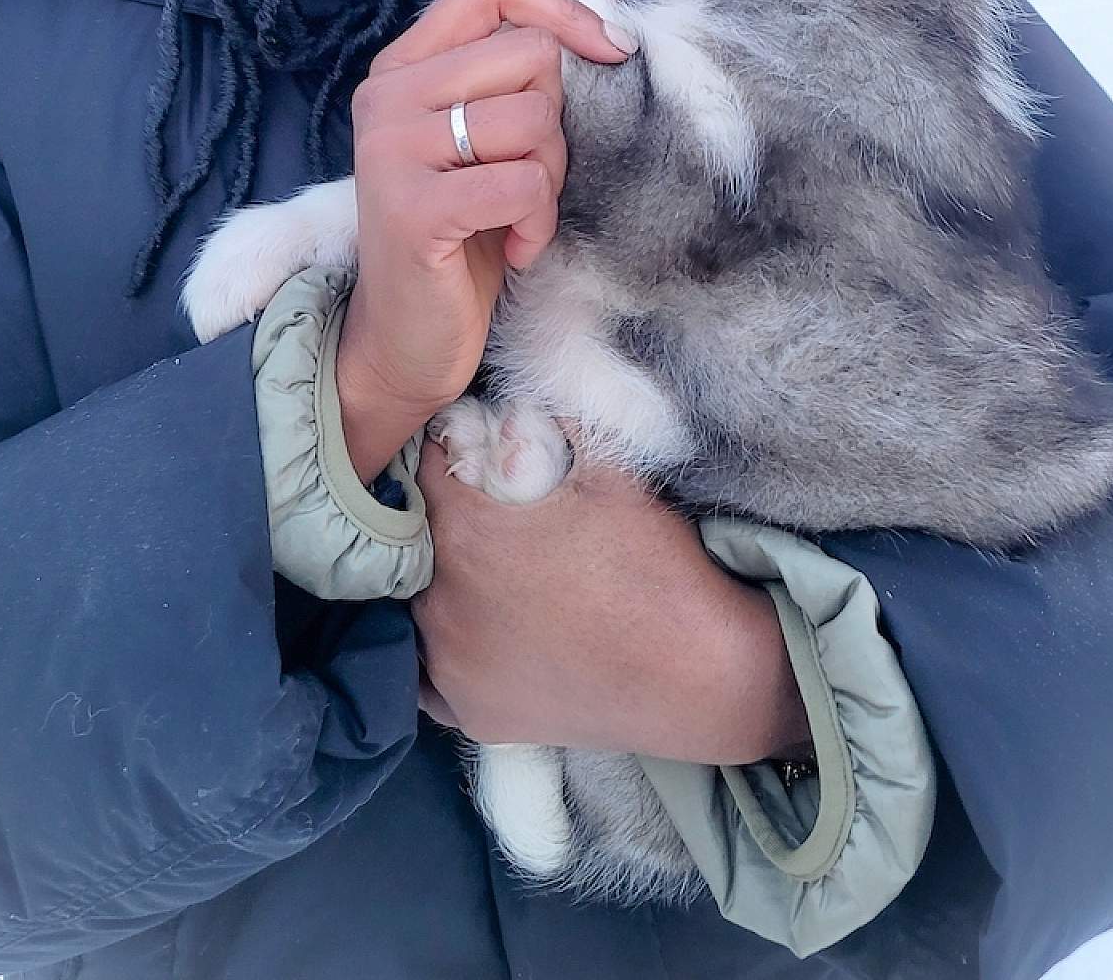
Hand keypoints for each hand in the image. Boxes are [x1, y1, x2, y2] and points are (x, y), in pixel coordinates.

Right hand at [335, 0, 637, 483]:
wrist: (404, 340)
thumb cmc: (462, 235)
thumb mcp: (480, 140)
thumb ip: (510, 81)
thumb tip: (606, 33)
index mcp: (403, 66)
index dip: (565, 8)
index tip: (612, 50)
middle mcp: (386, 96)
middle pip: (529, 54)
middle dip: (557, 121)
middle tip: (531, 177)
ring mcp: (391, 150)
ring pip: (533, 119)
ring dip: (550, 178)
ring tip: (519, 215)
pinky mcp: (412, 209)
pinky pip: (524, 183)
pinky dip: (537, 221)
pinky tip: (513, 247)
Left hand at [412, 432, 813, 765]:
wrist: (697, 672)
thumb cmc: (653, 563)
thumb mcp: (608, 468)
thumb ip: (552, 424)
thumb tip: (521, 397)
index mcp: (466, 534)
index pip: (423, 473)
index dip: (442, 453)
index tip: (459, 449)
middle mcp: (442, 603)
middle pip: (415, 544)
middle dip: (436, 520)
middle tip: (476, 513)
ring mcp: (452, 667)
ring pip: (415, 608)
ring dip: (434, 584)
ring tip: (480, 572)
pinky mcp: (472, 715)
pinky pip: (427, 677)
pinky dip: (439, 652)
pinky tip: (470, 632)